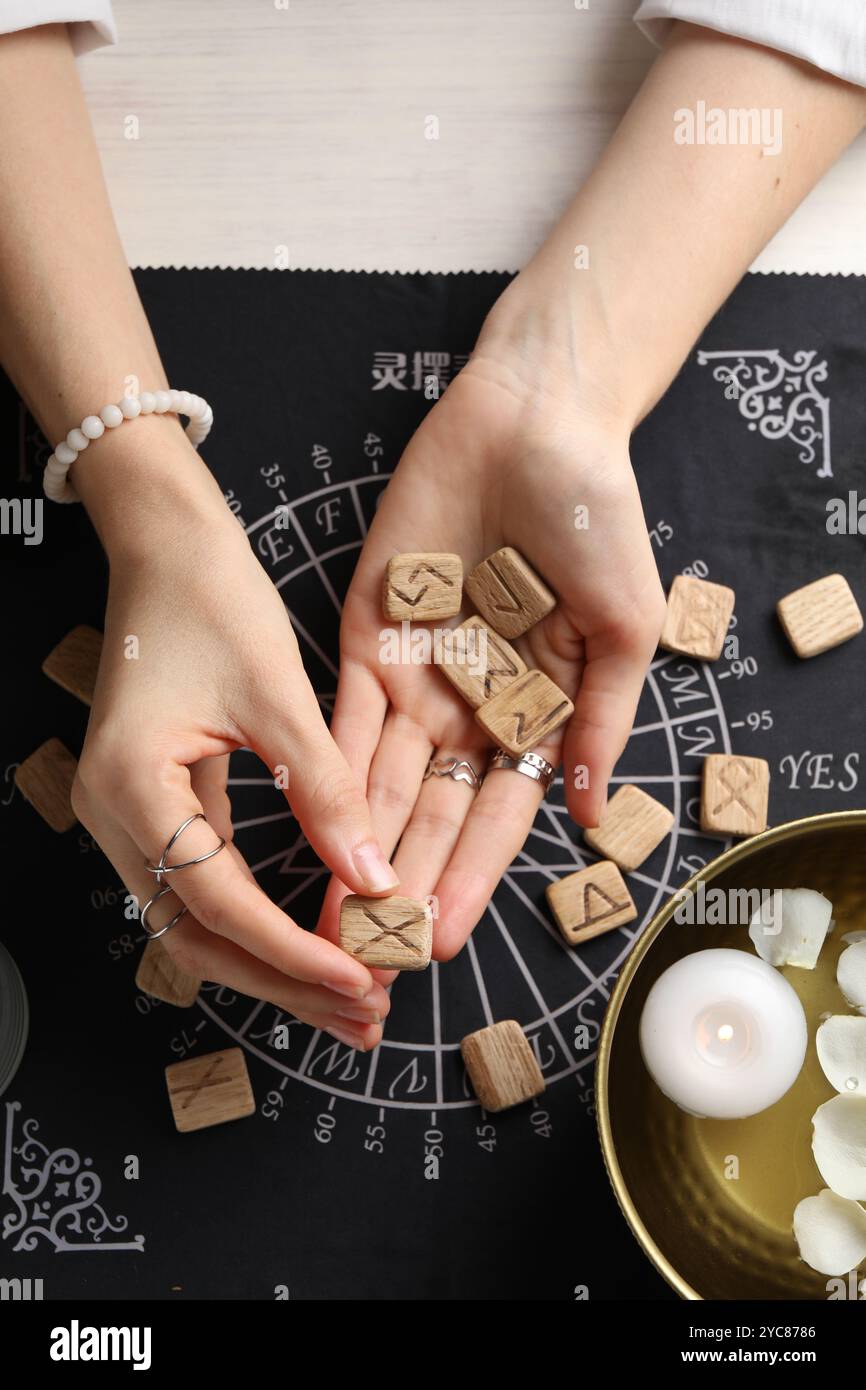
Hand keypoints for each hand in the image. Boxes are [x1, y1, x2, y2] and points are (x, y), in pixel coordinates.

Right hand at [72, 447, 397, 1049]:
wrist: (165, 545)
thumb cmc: (211, 597)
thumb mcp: (279, 695)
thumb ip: (326, 791)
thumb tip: (375, 881)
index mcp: (131, 787)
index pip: (218, 900)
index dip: (294, 949)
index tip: (363, 977)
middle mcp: (114, 816)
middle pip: (198, 936)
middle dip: (285, 983)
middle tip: (365, 1015)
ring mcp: (128, 816)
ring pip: (199, 922)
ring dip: (274, 964)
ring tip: (351, 998)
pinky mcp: (155, 806)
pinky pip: (203, 885)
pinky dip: (260, 922)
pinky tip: (313, 942)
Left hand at [316, 303, 665, 960]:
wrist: (537, 419)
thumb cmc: (598, 520)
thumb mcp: (624, 628)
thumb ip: (598, 720)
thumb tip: (586, 813)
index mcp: (535, 710)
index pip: (496, 814)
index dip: (471, 877)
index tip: (443, 939)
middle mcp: (469, 704)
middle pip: (429, 810)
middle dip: (403, 880)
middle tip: (371, 949)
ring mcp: (415, 672)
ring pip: (377, 778)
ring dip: (355, 845)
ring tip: (332, 911)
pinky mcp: (367, 631)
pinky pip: (342, 712)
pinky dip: (326, 770)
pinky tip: (312, 826)